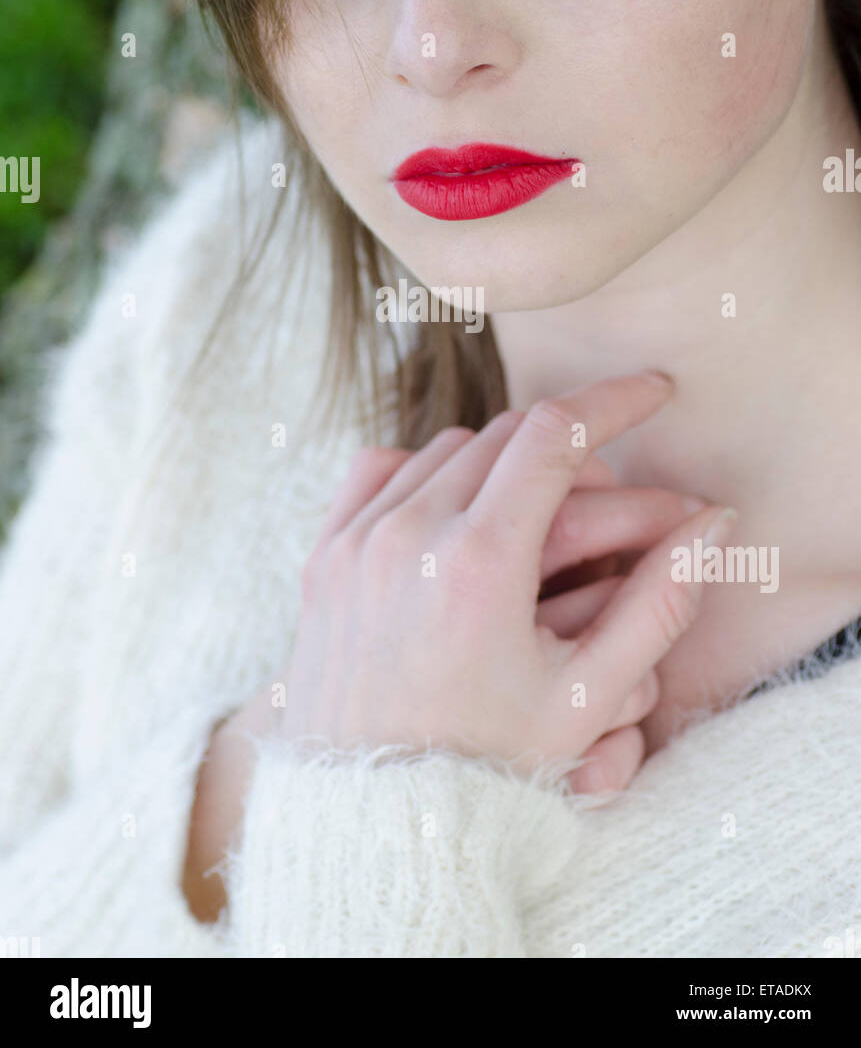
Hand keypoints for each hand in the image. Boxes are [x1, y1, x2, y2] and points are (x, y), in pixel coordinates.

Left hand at [276, 372, 731, 774]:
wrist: (372, 821)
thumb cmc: (485, 768)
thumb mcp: (589, 699)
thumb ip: (660, 603)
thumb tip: (715, 524)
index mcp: (479, 564)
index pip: (557, 432)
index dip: (615, 401)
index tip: (654, 391)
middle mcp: (409, 536)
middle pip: (506, 434)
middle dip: (566, 448)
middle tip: (602, 491)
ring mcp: (356, 542)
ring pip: (446, 448)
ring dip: (500, 462)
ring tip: (534, 513)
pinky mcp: (322, 557)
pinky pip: (379, 471)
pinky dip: (426, 472)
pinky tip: (454, 512)